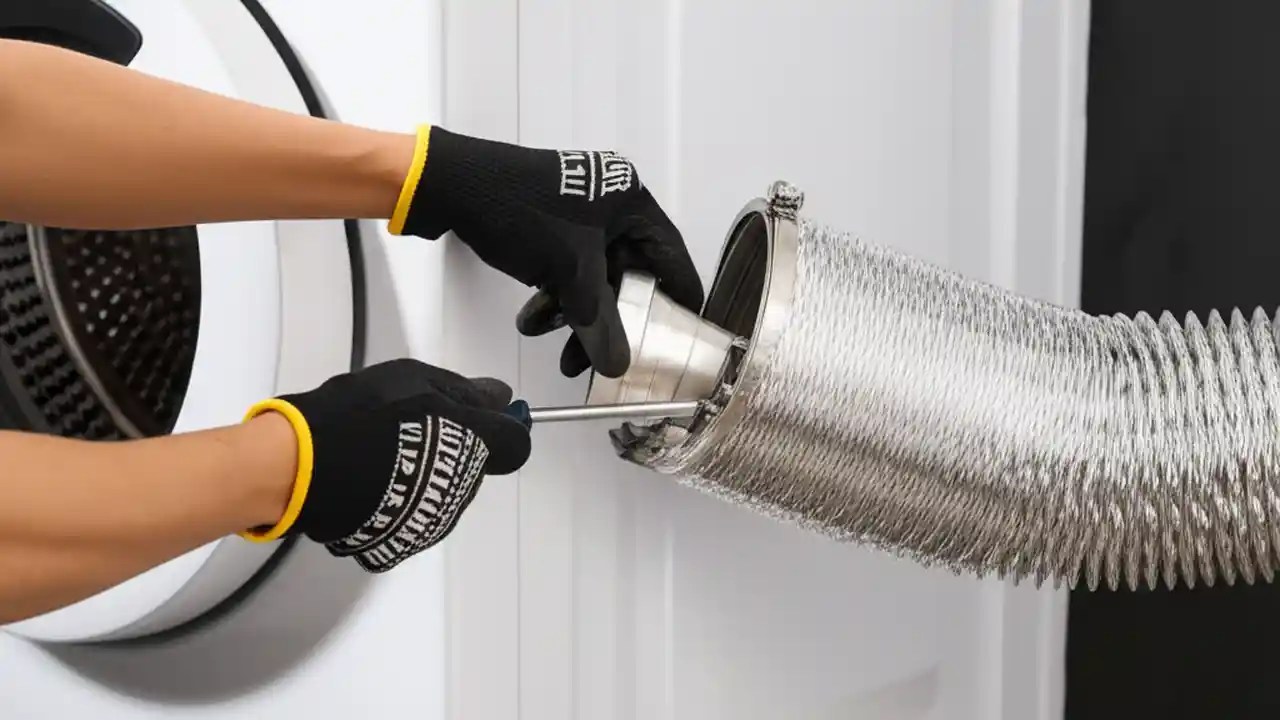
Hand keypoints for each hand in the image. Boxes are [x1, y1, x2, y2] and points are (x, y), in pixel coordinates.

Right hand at [240, 359, 530, 572]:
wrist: (306, 465)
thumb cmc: (362, 415)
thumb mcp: (419, 379)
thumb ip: (468, 392)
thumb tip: (500, 397)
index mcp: (476, 446)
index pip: (517, 444)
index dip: (503, 426)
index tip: (483, 414)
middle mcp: (463, 490)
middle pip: (477, 469)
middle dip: (457, 448)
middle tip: (414, 426)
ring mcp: (434, 521)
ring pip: (445, 494)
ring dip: (427, 475)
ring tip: (383, 453)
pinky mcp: (403, 544)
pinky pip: (414, 517)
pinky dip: (400, 500)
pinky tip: (371, 480)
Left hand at [388, 125, 703, 377]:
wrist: (452, 186)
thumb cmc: (522, 213)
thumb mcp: (570, 273)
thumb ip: (600, 323)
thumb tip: (617, 367)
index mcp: (631, 201)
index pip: (670, 255)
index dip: (679, 298)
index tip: (683, 335)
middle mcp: (611, 206)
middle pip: (629, 275)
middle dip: (614, 322)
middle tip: (611, 359)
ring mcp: (579, 217)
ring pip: (594, 279)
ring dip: (579, 318)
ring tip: (565, 357)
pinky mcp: (551, 228)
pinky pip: (567, 272)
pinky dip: (555, 299)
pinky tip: (532, 323)